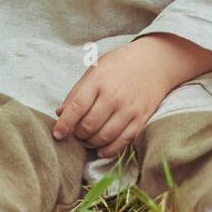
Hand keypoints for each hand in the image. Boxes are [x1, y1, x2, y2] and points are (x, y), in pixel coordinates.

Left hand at [51, 47, 170, 157]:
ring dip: (91, 143)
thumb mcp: (94, 71)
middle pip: (89, 126)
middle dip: (77, 134)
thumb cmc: (119, 65)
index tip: (57, 134)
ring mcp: (129, 108)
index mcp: (98, 80)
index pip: (77, 107)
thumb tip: (60, 114)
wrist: (154, 61)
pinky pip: (122, 142)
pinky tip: (100, 149)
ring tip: (87, 139)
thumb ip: (77, 93)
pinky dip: (108, 150)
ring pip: (104, 137)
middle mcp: (114, 95)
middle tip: (75, 133)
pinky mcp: (141, 119)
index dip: (64, 124)